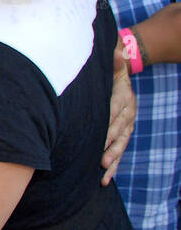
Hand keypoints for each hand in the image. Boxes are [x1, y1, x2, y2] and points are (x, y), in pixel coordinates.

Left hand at [102, 41, 135, 184]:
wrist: (120, 72)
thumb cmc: (110, 69)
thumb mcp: (112, 62)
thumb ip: (114, 58)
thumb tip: (118, 51)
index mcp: (124, 96)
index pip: (116, 110)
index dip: (109, 123)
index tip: (100, 136)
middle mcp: (128, 112)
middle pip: (120, 130)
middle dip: (110, 145)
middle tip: (102, 159)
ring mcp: (126, 124)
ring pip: (121, 144)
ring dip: (113, 158)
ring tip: (104, 171)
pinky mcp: (122, 133)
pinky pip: (119, 150)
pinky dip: (113, 164)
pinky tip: (105, 178)